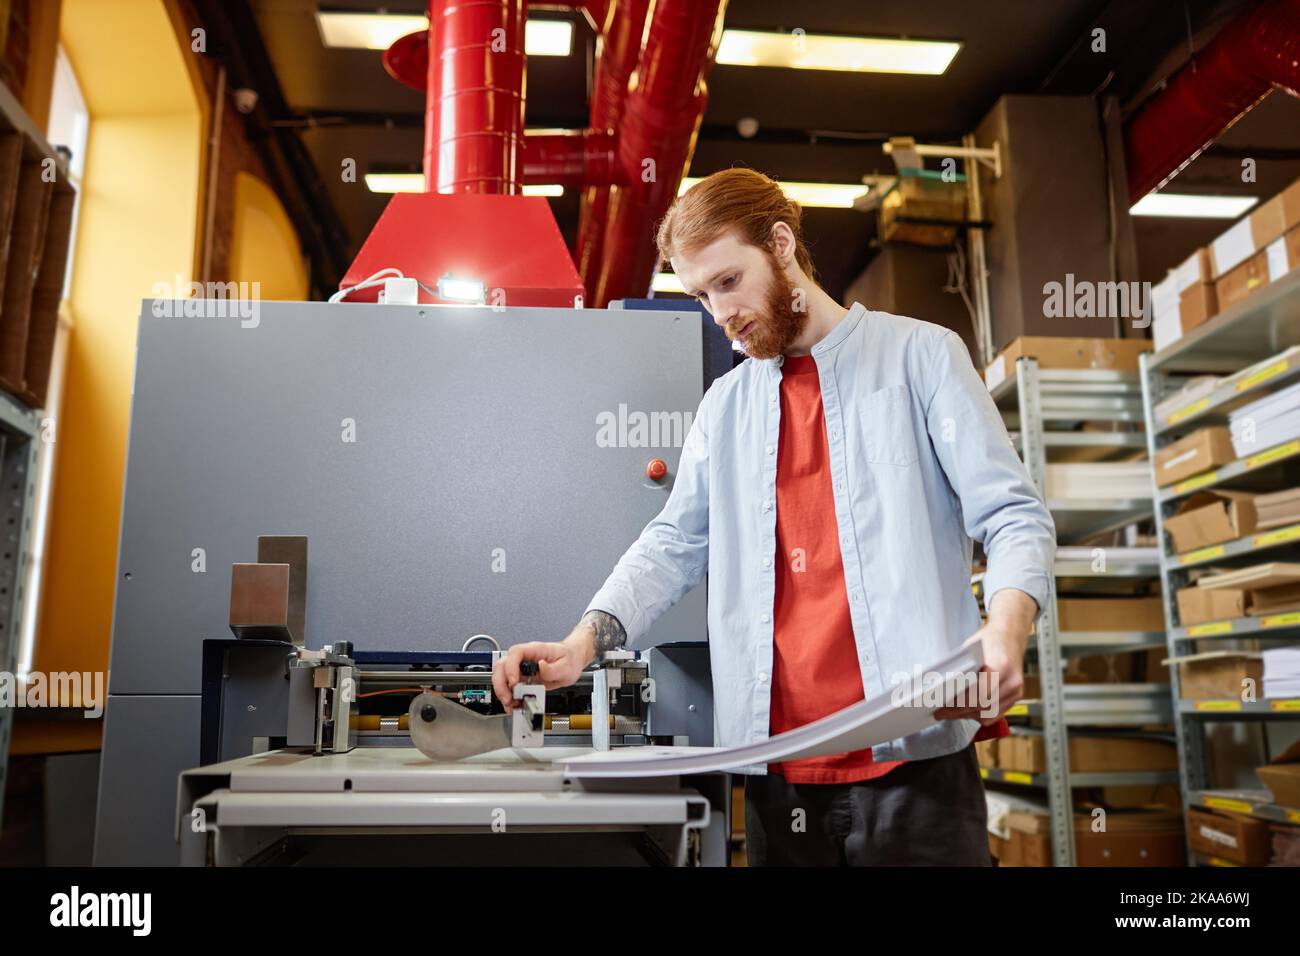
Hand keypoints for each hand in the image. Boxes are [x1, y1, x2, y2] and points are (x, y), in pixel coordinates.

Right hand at [492, 630, 591, 711]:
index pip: (515, 653)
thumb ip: (553, 669)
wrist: (572, 660)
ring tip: (511, 704)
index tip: (514, 682)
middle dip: (501, 684)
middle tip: (508, 698)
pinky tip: (514, 704)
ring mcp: (521, 667)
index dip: (510, 667)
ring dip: (502, 691)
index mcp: (535, 650)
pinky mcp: (521, 678)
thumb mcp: (566, 666)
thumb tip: (541, 667)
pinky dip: (508, 696)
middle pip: (502, 665)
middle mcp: (524, 658)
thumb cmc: (568, 659)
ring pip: (501, 676)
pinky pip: (508, 686)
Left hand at [935, 589, 1034, 725]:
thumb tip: (941, 689)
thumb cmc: (989, 641)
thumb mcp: (969, 650)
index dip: (958, 704)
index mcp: (1000, 666)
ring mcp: (1016, 690)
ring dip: (969, 715)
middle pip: (982, 707)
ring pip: (989, 714)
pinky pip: (996, 713)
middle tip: (942, 712)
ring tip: (952, 712)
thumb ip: (960, 671)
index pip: (978, 695)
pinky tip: (967, 711)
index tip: (942, 707)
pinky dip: (980, 714)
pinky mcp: (1016, 696)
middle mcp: (1011, 680)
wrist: (1009, 636)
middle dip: (959, 712)